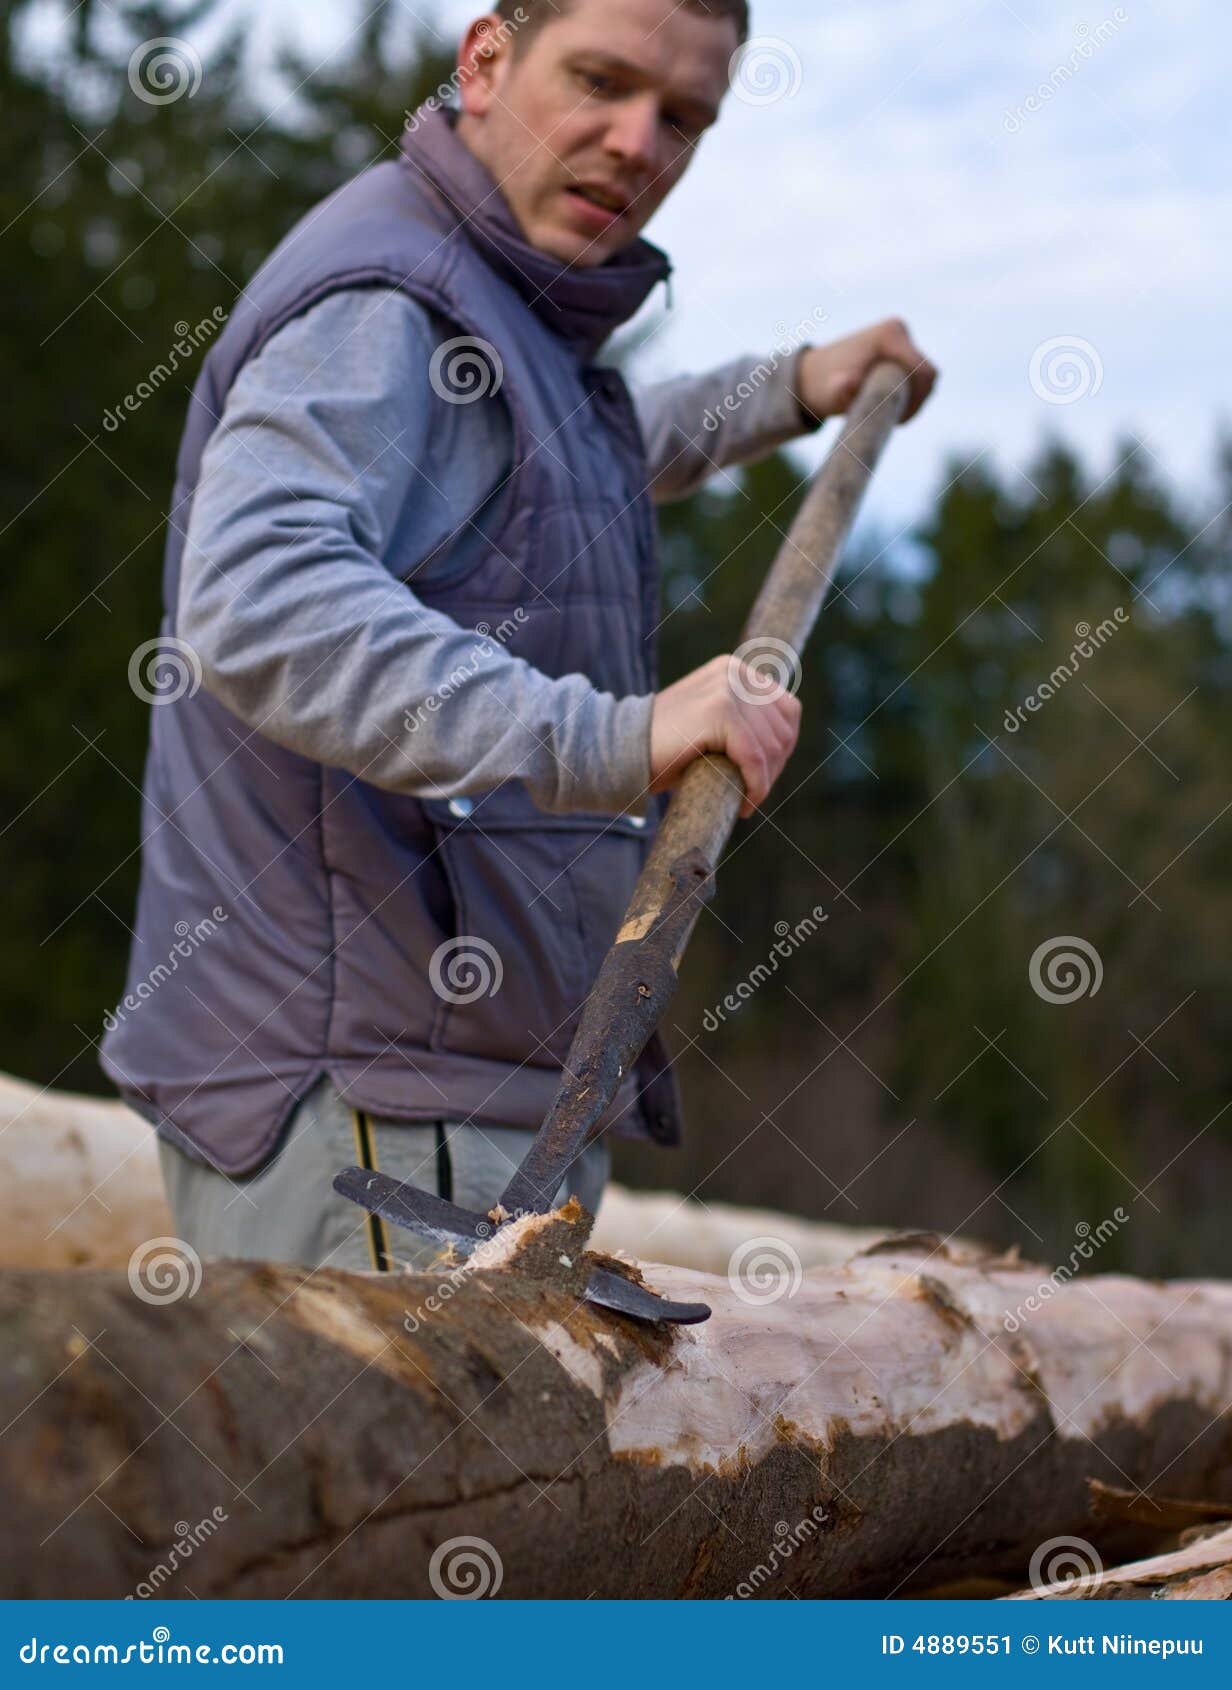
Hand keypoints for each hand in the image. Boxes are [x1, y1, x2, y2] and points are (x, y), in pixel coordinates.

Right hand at [649, 654, 802, 818]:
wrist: (619, 753)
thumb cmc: (665, 750)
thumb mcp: (710, 726)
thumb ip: (743, 722)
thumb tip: (784, 743)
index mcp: (734, 670)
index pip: (786, 710)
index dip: (782, 750)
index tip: (763, 777)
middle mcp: (734, 672)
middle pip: (783, 729)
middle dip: (774, 769)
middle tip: (751, 793)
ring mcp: (727, 687)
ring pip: (771, 746)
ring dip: (764, 781)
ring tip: (744, 799)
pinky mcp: (719, 710)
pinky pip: (754, 757)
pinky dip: (756, 786)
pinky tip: (743, 804)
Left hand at [793, 317, 938, 424]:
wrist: (811, 376)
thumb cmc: (822, 387)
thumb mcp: (832, 392)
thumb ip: (841, 389)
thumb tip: (845, 385)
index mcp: (890, 335)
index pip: (924, 373)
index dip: (918, 400)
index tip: (899, 420)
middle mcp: (898, 330)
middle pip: (927, 376)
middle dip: (915, 400)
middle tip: (894, 421)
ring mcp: (900, 337)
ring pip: (924, 378)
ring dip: (913, 399)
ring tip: (889, 414)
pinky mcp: (898, 348)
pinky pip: (916, 376)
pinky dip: (909, 394)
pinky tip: (890, 406)